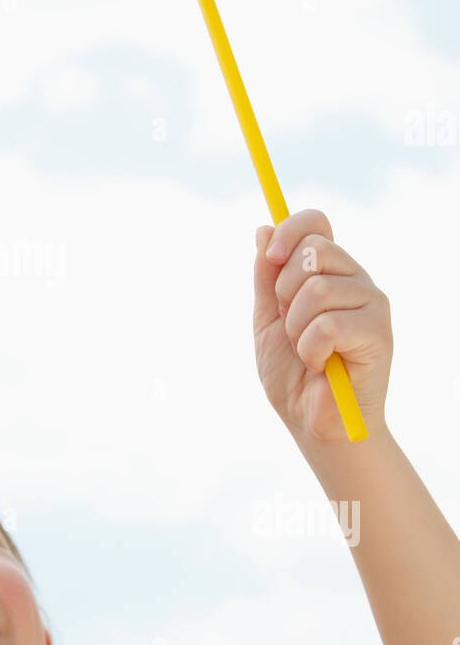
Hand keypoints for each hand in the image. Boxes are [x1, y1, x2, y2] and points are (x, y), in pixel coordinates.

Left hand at [253, 209, 392, 444]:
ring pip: (317, 289)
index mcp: (328, 271)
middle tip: (292, 325)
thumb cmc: (292, 374)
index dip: (289, 231)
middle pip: (314, 249)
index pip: (316, 223)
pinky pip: (329, 324)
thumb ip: (266, 277)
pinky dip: (311, 350)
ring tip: (307, 351)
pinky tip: (321, 364)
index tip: (269, 258)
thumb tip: (264, 229)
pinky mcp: (379, 331)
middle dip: (285, 291)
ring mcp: (371, 302)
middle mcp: (354, 279)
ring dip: (297, 328)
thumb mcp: (268, 319)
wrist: (311, 421)